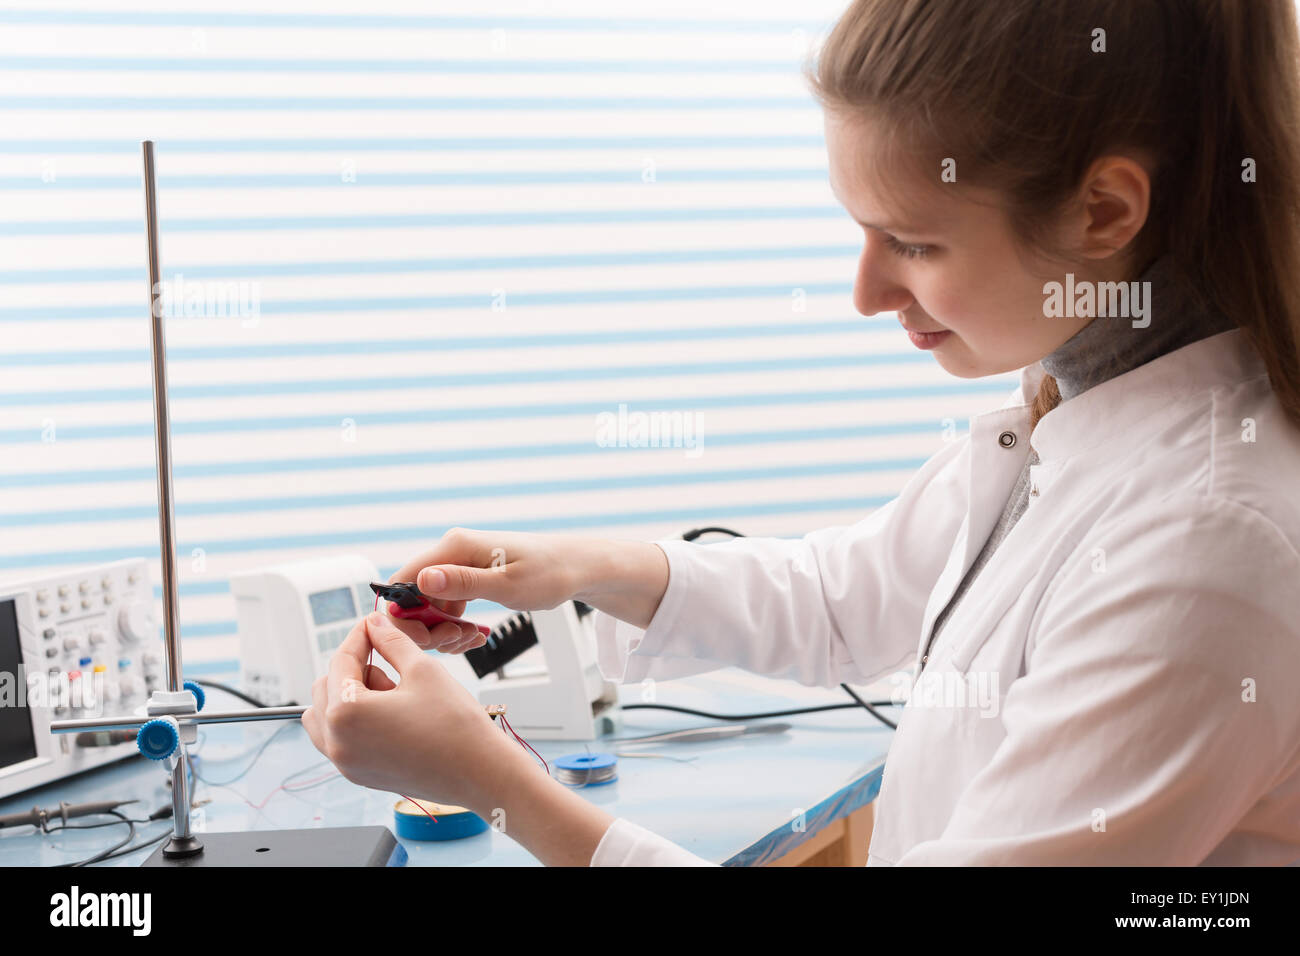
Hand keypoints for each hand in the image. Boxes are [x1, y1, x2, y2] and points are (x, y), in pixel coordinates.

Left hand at [301, 611, 536, 811]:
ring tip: (391, 694)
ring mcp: (345, 764)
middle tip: (391, 664)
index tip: (372, 623)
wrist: (479, 773)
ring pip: (325, 715)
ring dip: (348, 695)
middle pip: (325, 687)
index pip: (340, 661)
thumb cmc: (454, 723)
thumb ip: (391, 641)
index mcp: (346, 713)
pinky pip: (339, 739)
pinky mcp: (359, 775)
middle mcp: (337, 743)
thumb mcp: (422, 670)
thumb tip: (373, 623)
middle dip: (354, 668)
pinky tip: (391, 715)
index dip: (359, 636)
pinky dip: (354, 720)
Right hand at [384, 528, 584, 653]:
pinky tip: (475, 635)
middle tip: (460, 641)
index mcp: (456, 546)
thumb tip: (422, 580)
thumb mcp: (506, 585)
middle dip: (429, 625)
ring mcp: (461, 562)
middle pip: (415, 595)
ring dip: (444, 627)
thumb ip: (463, 583)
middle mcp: (453, 549)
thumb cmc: (549, 574)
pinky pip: (448, 602)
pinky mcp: (470, 574)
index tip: (431, 638)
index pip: (405, 579)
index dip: (407, 614)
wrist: (577, 567)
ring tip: (473, 639)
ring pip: (431, 603)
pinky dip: (456, 622)